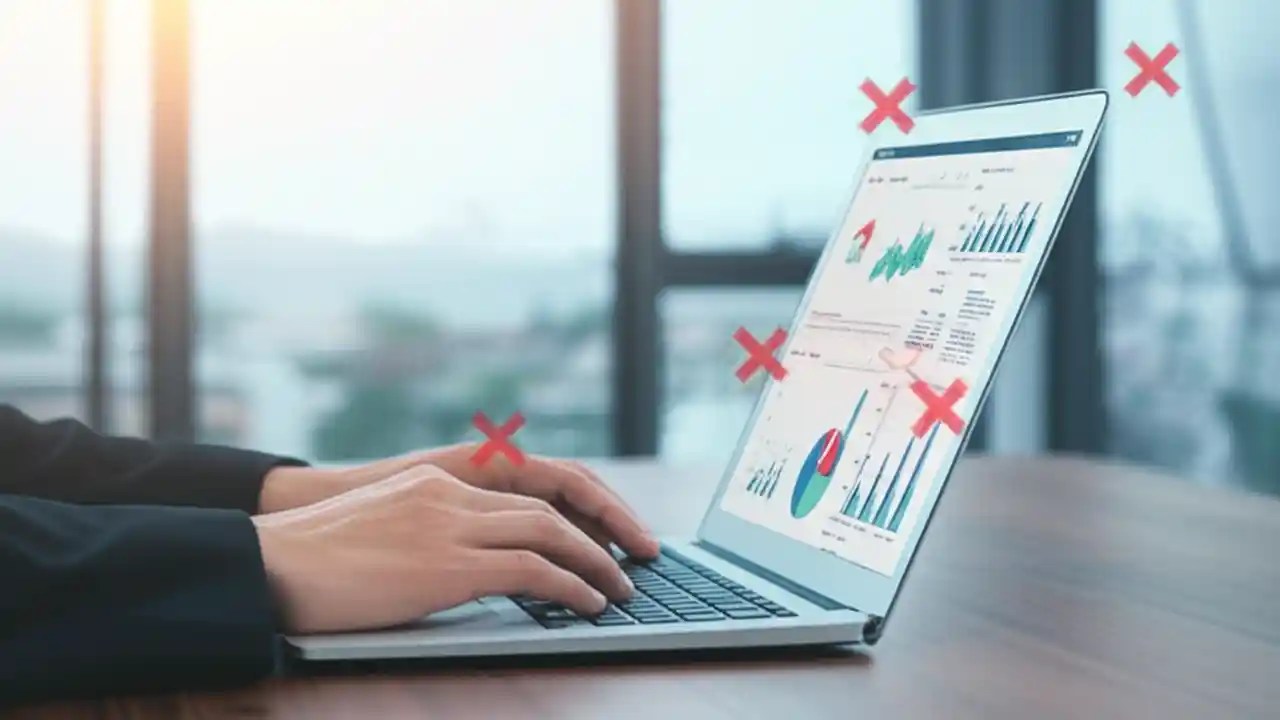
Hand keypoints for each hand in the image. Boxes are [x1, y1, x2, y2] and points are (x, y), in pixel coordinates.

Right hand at [259, 444, 658, 559]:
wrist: (267, 564)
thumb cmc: (314, 558)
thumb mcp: (382, 527)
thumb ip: (432, 529)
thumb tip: (468, 562)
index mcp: (439, 481)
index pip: (531, 484)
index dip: (578, 508)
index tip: (607, 531)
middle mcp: (452, 494)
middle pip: (555, 500)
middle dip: (606, 529)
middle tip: (638, 555)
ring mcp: (450, 526)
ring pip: (551, 533)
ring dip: (597, 562)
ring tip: (621, 589)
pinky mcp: (446, 565)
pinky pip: (531, 570)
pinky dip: (571, 587)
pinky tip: (588, 605)